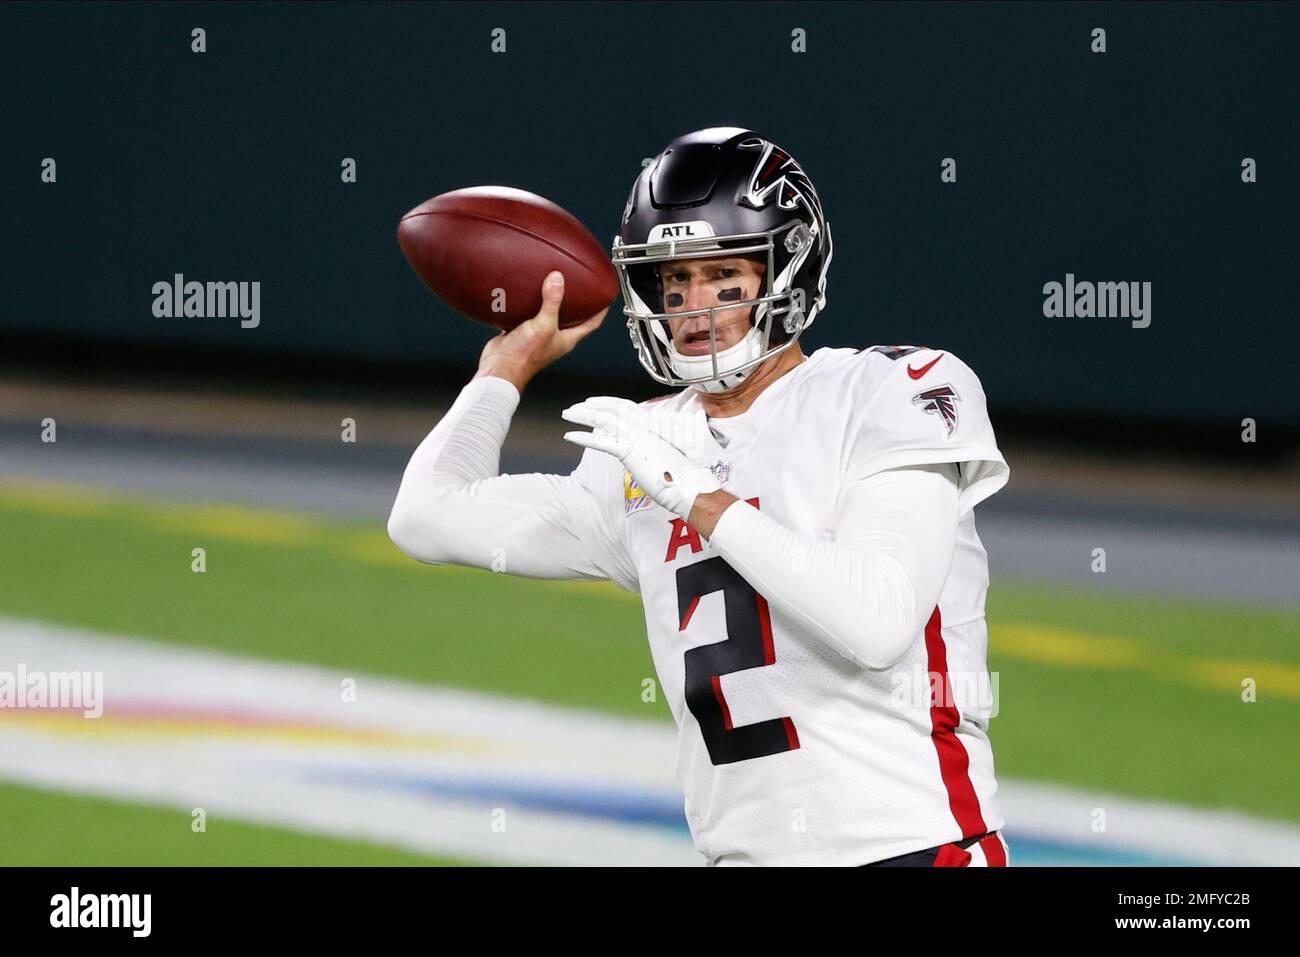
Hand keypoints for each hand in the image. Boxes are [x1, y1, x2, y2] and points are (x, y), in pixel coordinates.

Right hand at [475, 272, 608, 391]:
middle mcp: (555, 336)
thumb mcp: (544, 325)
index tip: (606, 296)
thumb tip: (557, 280)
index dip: (601, 310)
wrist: (500, 367)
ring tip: (552, 282)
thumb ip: (552, 302)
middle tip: (579, 285)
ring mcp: (539, 334)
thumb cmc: (525, 357)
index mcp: (567, 338)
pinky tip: (526, 293)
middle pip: (572, 317)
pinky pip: (530, 313)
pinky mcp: (523, 331)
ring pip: (550, 313)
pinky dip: (530, 302)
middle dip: (576, 301)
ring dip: (552, 299)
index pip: (592, 323)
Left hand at [561, 397, 726, 520]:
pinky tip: (570, 436)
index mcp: (650, 426)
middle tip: (572, 408)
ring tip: (566, 414)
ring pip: (604, 420)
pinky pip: (603, 442)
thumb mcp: (660, 454)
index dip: (606, 402)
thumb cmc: (677, 475)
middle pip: (612, 408)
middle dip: (590, 406)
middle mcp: (643, 428)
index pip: (624, 406)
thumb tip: (635, 449)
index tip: (590, 402)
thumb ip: (646, 447)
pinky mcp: (632, 453)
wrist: (688, 486)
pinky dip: (584, 438)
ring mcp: (638, 438)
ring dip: (582, 416)